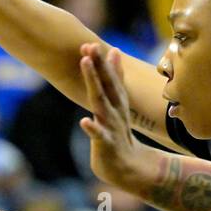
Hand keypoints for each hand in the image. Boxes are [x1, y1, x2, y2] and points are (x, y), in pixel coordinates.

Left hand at [79, 44, 139, 187]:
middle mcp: (114, 110)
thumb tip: (114, 51)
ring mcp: (111, 126)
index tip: (90, 43)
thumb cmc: (118, 132)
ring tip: (85, 64)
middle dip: (98, 65)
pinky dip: (93, 128)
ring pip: (101, 103)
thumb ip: (116, 78)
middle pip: (106, 85)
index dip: (100, 61)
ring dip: (94, 82)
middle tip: (89, 46)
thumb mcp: (117, 103)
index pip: (109, 78)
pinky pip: (99, 135)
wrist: (126, 167)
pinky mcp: (106, 144)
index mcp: (116, 101)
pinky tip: (84, 121)